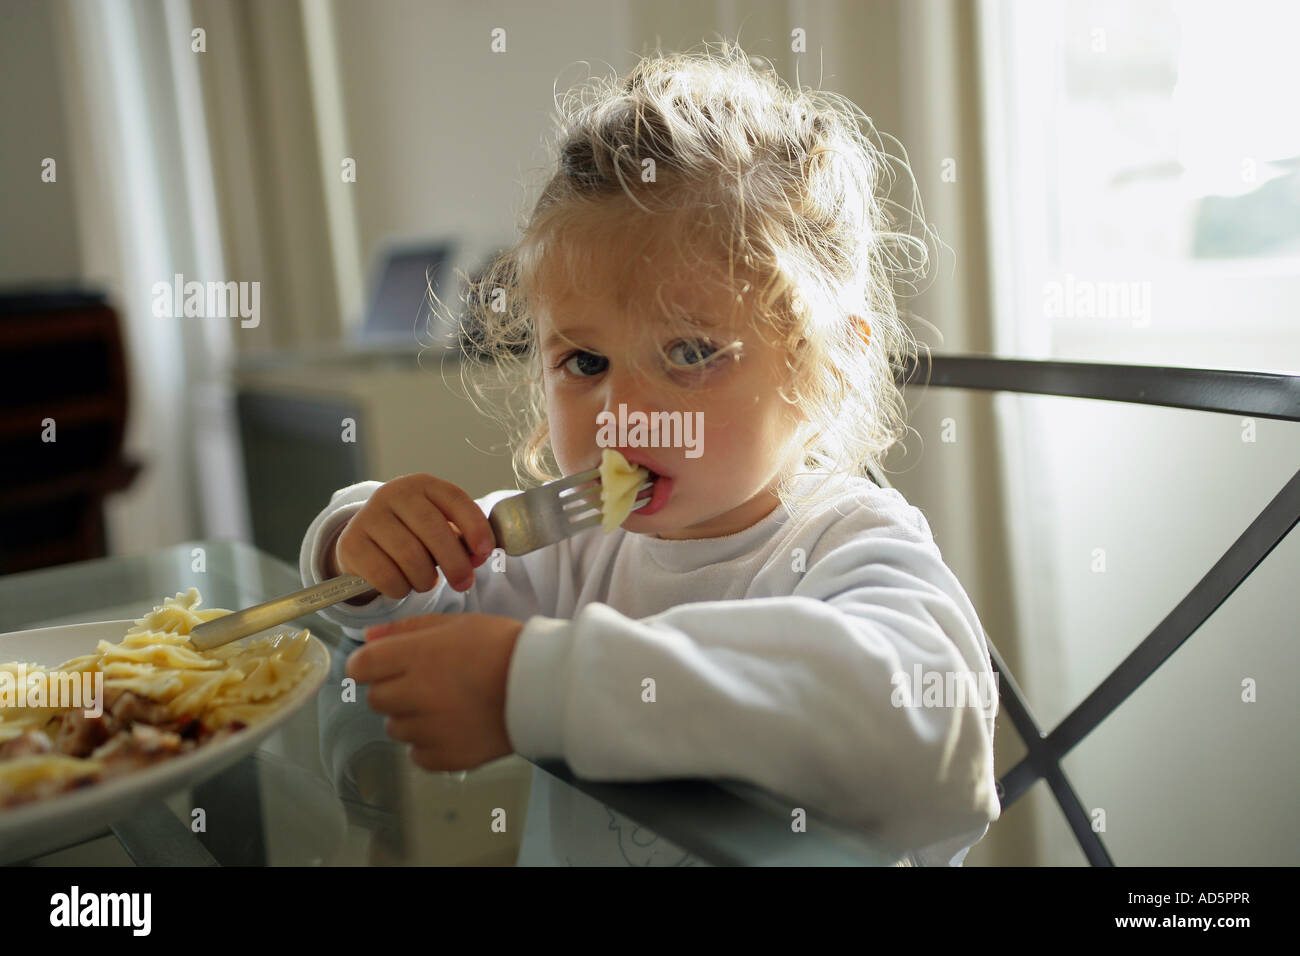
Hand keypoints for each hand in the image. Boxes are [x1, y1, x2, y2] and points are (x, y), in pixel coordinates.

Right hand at [333, 474, 496, 598]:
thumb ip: (463, 540)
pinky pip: (385, 575)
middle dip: (455, 562)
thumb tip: (477, 557)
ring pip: (409, 555)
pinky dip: (400, 588)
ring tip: (427, 582)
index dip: (474, 526)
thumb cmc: (414, 536)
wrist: (367, 542)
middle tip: (464, 583)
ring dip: (425, 579)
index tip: (485, 552)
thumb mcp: (440, 529)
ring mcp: (369, 516)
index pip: (455, 499)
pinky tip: (403, 586)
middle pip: (433, 529)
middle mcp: (394, 493)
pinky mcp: (351, 543)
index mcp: (423, 485)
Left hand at [346, 612, 524, 771]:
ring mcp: (431, 729)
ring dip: (411, 718)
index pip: (360, 666)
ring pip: (396, 729)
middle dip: (393, 691)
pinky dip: (429, 744)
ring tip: (446, 705)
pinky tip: (453, 727)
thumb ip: (406, 630)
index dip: (368, 665)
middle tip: (425, 683)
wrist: (542, 685)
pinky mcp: (447, 756)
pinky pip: (418, 755)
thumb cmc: (502, 648)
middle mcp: (417, 694)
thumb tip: (368, 639)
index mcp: (416, 656)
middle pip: (375, 699)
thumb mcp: (456, 624)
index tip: (383, 665)